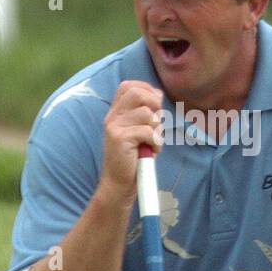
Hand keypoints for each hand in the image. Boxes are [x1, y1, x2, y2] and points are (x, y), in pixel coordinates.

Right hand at [99, 80, 164, 201]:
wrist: (120, 184)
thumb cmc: (134, 158)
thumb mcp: (140, 131)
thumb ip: (146, 114)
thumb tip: (158, 96)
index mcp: (116, 112)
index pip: (128, 86)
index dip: (147, 89)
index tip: (156, 105)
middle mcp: (112, 117)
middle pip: (137, 93)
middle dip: (155, 105)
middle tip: (157, 123)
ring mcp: (114, 127)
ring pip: (146, 114)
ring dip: (157, 129)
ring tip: (153, 142)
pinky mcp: (119, 139)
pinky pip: (147, 131)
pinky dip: (156, 142)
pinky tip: (151, 151)